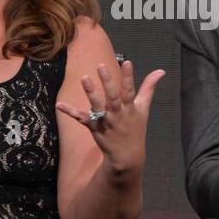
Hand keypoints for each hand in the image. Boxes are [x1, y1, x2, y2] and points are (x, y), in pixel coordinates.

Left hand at [56, 60, 164, 175]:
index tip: (127, 62)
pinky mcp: (94, 127)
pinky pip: (81, 118)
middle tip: (101, 66)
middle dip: (108, 82)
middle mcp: (118, 114)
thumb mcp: (144, 109)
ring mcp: (105, 121)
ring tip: (84, 78)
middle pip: (112, 96)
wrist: (127, 156)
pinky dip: (70, 112)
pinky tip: (59, 105)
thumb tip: (160, 71)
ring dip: (90, 92)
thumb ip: (149, 88)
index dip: (129, 77)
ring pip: (97, 106)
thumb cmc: (136, 129)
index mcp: (130, 108)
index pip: (130, 90)